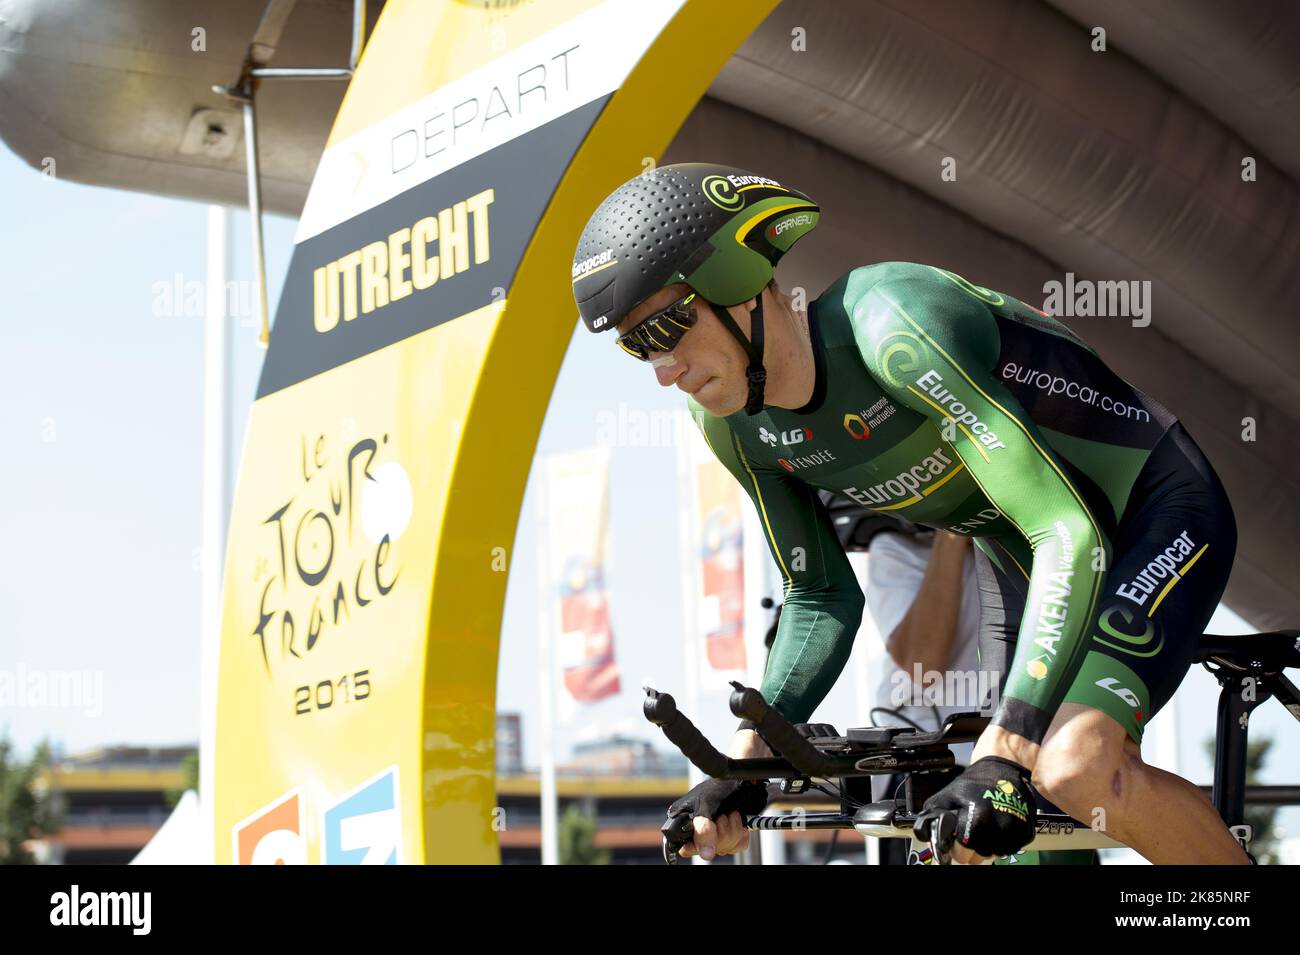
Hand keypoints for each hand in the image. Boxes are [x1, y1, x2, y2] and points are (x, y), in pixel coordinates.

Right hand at [665, 778, 767, 860]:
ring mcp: (717, 834)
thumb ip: (703, 829)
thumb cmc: (720, 786)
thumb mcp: (707, 805)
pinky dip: (742, 833)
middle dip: (721, 832)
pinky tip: (739, 821)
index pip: (685, 847)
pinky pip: (738, 847)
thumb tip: (706, 855)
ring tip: (732, 813)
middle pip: (708, 851)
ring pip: (725, 849)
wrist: (743, 780)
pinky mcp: (732, 836)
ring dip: (733, 830)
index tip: (710, 829)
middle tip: (723, 815)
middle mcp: (699, 830)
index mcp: (686, 821)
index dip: (698, 843)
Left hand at [920, 756, 1036, 863]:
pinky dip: (1003, 842)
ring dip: (988, 845)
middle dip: (972, 848)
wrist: (1004, 768)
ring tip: (985, 827)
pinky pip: (1010, 848)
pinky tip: (998, 826)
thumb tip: (927, 833)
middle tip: (971, 833)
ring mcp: (1014, 830)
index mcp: (977, 818)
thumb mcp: (949, 793)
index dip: (957, 848)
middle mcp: (998, 827)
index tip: (957, 842)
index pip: (963, 852)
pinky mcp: (1026, 832)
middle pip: (979, 856)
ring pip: (995, 854)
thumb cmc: (976, 781)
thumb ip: (935, 814)